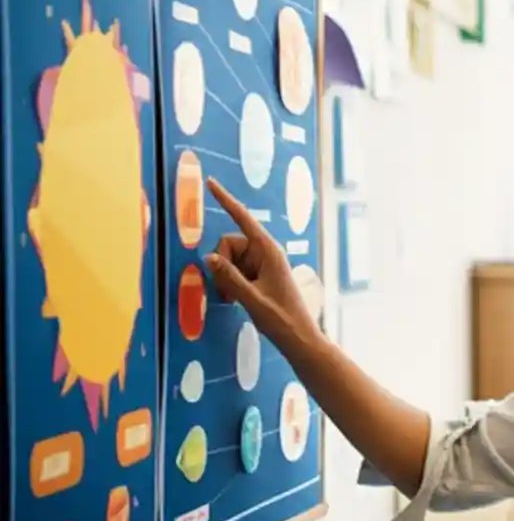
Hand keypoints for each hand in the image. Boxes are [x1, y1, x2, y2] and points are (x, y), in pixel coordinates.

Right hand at [204, 177, 320, 351]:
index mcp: (268, 251)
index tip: (210, 182)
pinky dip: (230, 283)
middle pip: (228, 243)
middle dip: (221, 263)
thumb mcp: (251, 299)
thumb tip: (209, 257)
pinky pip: (234, 270)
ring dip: (225, 277)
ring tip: (234, 299)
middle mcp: (265, 252)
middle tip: (226, 290)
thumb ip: (229, 278)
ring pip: (228, 259)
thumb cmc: (281, 319)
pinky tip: (235, 300)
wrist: (299, 338)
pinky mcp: (259, 275)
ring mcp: (262, 263)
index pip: (243, 218)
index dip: (225, 200)